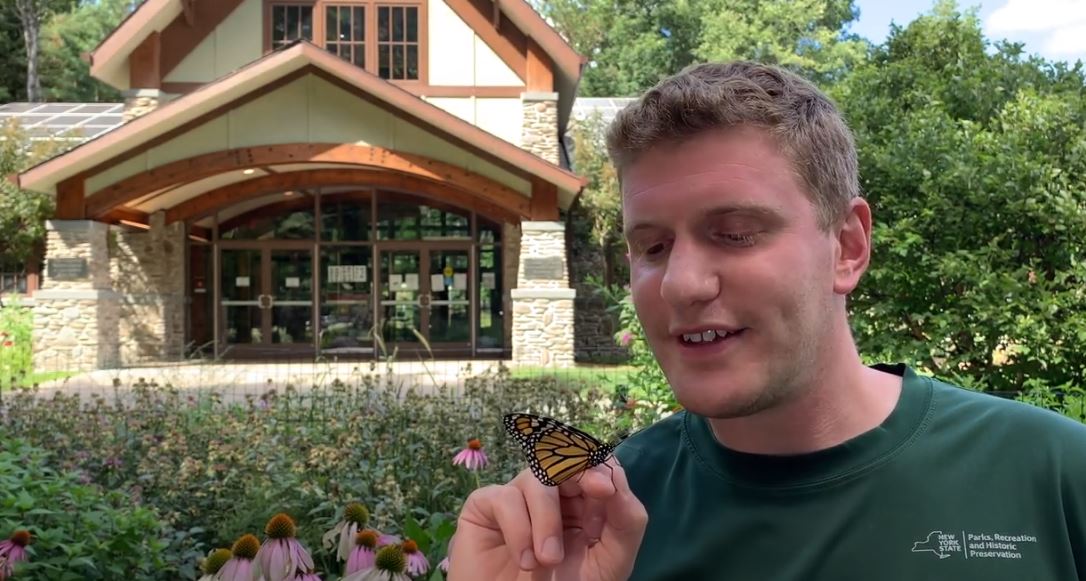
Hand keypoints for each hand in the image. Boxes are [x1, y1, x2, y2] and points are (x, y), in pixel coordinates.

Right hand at [447, 459, 646, 580]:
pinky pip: (504, 497)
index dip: (600, 465)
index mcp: (583, 501)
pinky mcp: (485, 506)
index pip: (593, 463)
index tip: (605, 490)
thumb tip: (618, 481)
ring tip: (547, 560)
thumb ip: (626, 521)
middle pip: (564, 460)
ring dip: (547, 520)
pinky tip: (524, 560)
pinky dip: (518, 528)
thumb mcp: (610, 561)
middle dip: (581, 477)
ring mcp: (517, 497)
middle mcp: (550, 493)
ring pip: (536, 477)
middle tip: (595, 499)